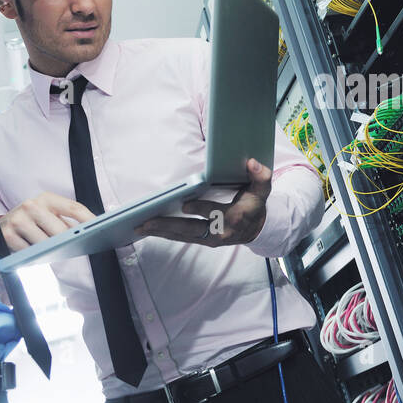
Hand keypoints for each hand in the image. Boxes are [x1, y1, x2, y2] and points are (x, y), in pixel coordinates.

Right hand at [0, 193, 95, 251]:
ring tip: (48, 249)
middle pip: (62, 230)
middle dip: (69, 241)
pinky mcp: (7, 236)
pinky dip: (34, 256)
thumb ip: (66, 220)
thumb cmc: (32, 221)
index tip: (102, 228)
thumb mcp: (48, 214)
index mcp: (46, 198)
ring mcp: (18, 220)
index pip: (74, 208)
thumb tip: (90, 231)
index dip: (90, 219)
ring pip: (46, 244)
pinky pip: (30, 253)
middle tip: (73, 247)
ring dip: (49, 250)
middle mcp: (31, 206)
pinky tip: (32, 253)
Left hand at [135, 158, 271, 246]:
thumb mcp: (262, 189)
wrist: (258, 228)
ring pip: (183, 236)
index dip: (200, 209)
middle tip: (147, 221)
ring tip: (139, 227)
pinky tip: (148, 229)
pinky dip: (165, 234)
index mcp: (234, 217)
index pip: (215, 213)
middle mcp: (221, 232)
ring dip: (160, 231)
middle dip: (168, 225)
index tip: (185, 204)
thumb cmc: (255, 204)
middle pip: (191, 229)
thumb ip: (260, 175)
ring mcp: (211, 239)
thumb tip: (251, 162)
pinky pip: (181, 238)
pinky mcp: (203, 241)